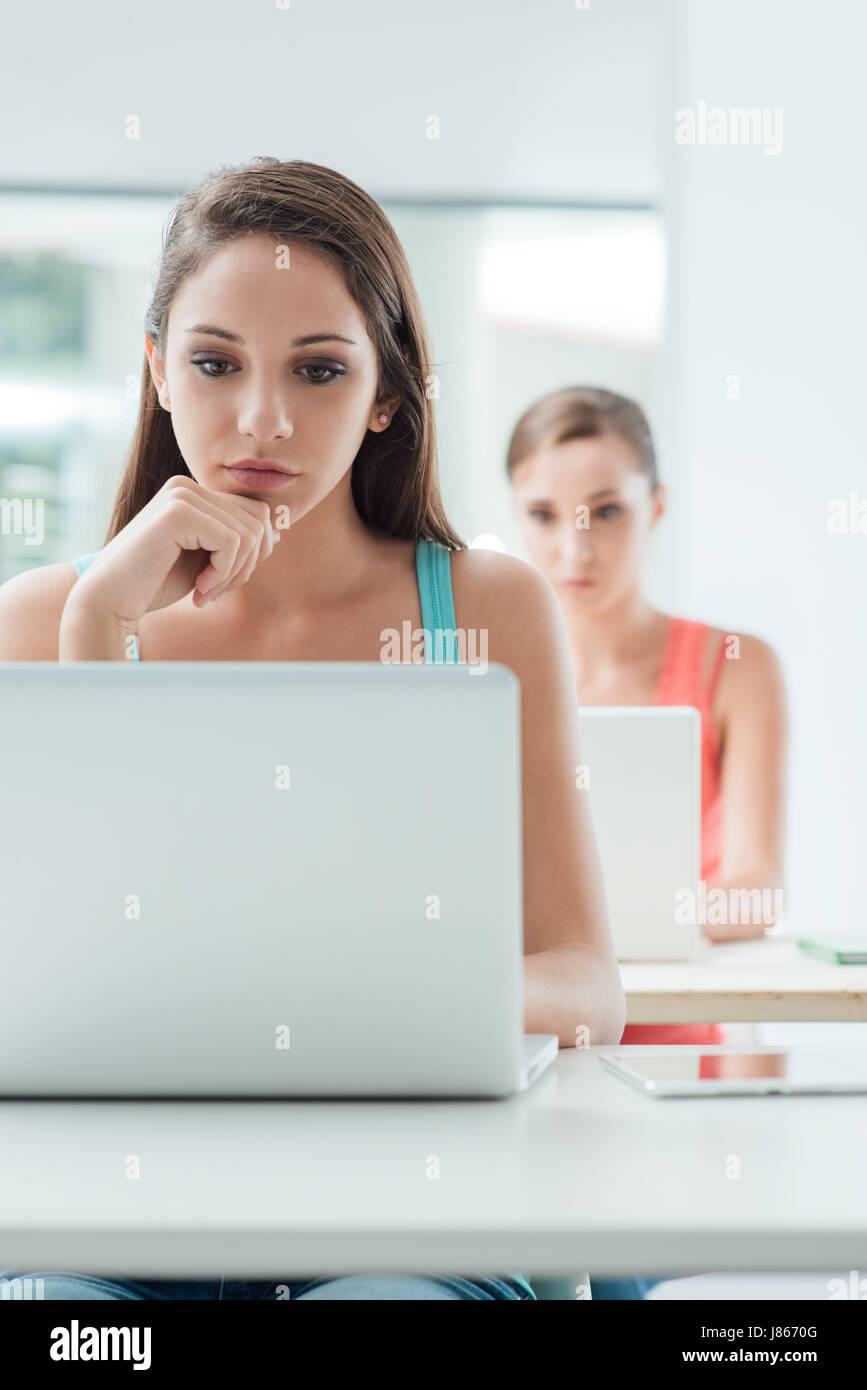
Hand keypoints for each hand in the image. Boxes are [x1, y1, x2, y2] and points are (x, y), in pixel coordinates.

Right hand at [66, 474, 280, 627]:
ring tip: (206, 593)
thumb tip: (277, 532)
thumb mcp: (205, 559)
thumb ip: (235, 542)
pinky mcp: (177, 512)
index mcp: (193, 493)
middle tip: (216, 592)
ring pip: (249, 534)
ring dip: (234, 574)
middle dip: (247, 566)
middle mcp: (186, 486)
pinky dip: (223, 573)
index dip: (254, 553)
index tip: (225, 582)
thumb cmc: (155, 583)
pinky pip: (232, 542)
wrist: (110, 600)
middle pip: (258, 521)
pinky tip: (199, 589)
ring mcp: (181, 495)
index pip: (255, 513)